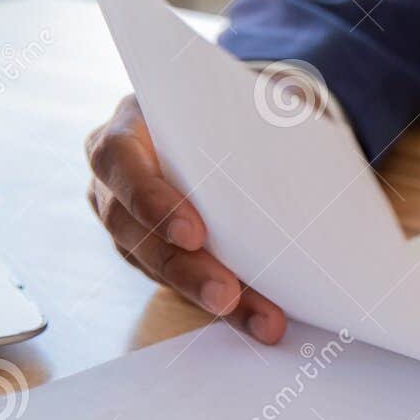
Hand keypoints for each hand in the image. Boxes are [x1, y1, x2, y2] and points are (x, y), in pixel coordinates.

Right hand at [85, 94, 286, 343]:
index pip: (117, 158)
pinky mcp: (148, 251)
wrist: (229, 126)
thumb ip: (260, 114)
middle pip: (132, 228)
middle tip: (226, 295)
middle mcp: (114, 176)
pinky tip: (259, 318)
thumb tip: (305, 144)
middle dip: (184, 267)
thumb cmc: (233, 109)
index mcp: (129, 124)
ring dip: (208, 295)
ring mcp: (124, 217)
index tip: (194, 233)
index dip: (150, 199)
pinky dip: (223, 303)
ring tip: (261, 320)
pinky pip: (177, 283)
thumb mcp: (242, 99)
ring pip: (153, 265)